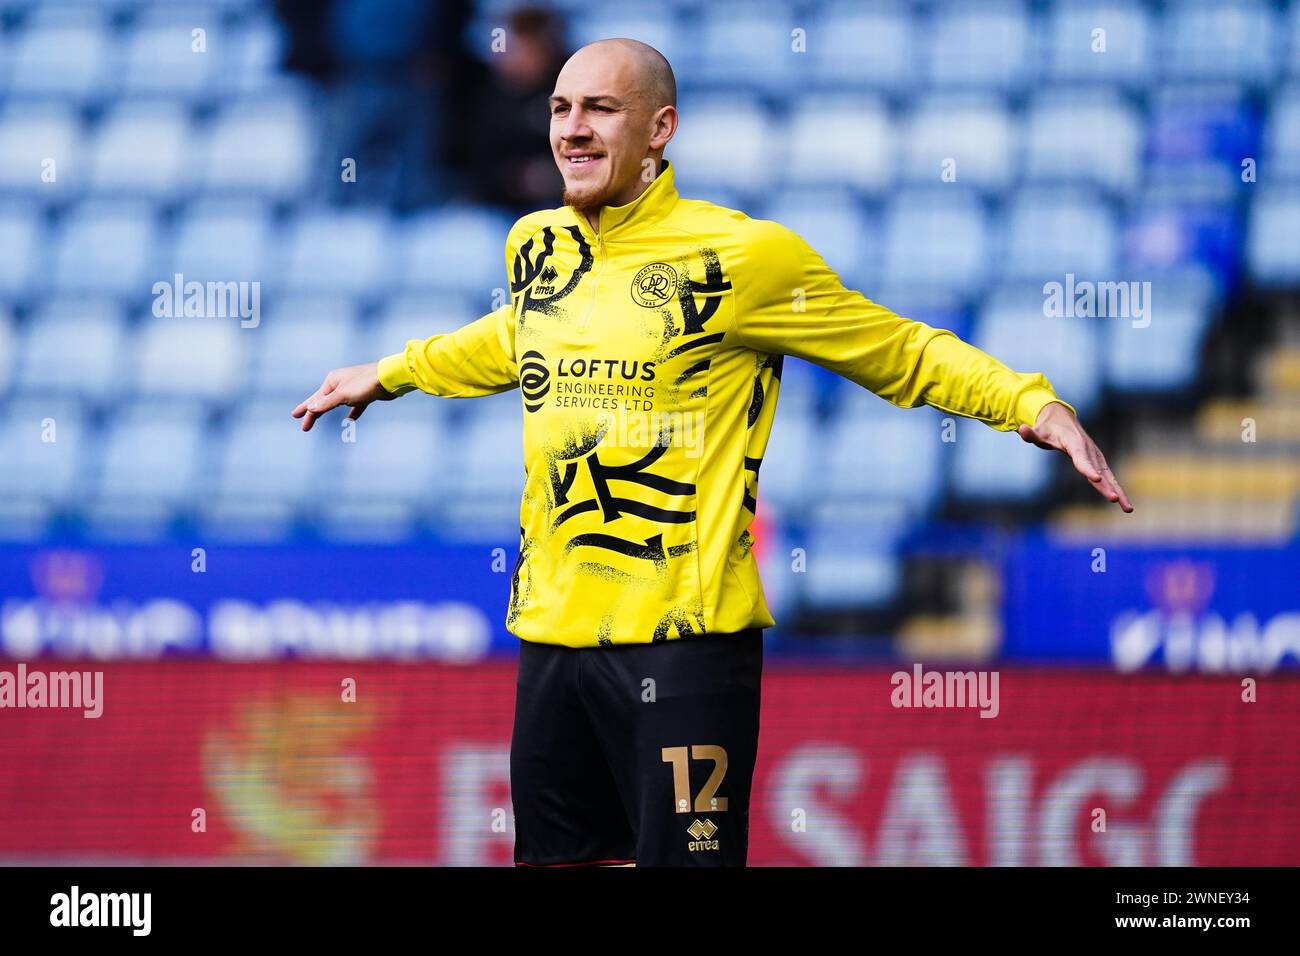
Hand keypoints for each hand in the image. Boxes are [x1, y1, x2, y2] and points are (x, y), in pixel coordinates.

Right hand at [291, 362, 394, 431]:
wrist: (389, 378)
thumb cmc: (365, 384)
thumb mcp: (343, 395)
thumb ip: (327, 403)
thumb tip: (311, 408)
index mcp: (332, 380)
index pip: (316, 400)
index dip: (306, 410)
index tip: (295, 418)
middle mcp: (341, 382)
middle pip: (323, 400)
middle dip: (313, 412)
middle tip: (304, 425)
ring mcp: (353, 388)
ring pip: (337, 403)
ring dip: (327, 410)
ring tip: (318, 417)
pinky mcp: (365, 394)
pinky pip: (355, 406)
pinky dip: (352, 413)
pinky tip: (350, 420)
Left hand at [1018, 402, 1132, 511]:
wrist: (1061, 418)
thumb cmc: (1048, 428)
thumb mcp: (1038, 431)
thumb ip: (1030, 434)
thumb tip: (1021, 429)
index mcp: (1075, 443)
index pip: (1081, 458)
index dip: (1088, 468)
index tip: (1096, 479)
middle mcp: (1089, 450)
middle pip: (1098, 471)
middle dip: (1106, 486)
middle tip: (1114, 499)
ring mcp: (1096, 457)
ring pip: (1109, 476)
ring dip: (1118, 491)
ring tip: (1128, 508)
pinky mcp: (1098, 462)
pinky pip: (1109, 478)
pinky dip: (1117, 489)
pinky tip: (1124, 504)